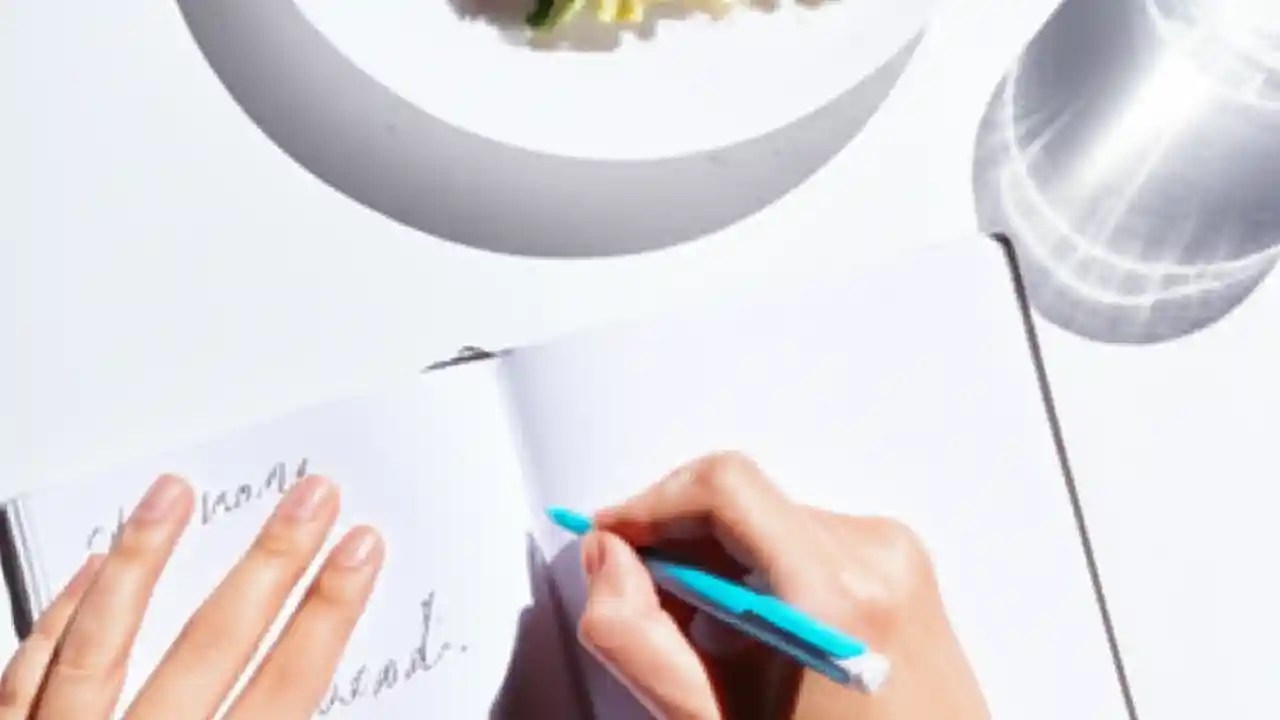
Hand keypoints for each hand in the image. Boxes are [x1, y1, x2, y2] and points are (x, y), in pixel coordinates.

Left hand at [0, 474, 383, 718]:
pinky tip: (88, 569)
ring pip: (103, 644)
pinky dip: (62, 617)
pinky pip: (27, 674)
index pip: (284, 690)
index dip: (328, 615)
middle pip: (210, 648)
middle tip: (310, 498)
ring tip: (173, 492)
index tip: (359, 554)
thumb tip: (305, 678)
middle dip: (270, 564)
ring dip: (145, 560)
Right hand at [577, 452, 988, 719]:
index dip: (650, 505)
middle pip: (741, 502)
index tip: (613, 536)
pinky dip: (760, 574)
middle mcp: (877, 555)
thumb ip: (639, 639)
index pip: (725, 487)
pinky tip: (761, 640)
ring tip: (721, 649)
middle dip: (679, 545)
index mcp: (838, 595)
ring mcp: (897, 555)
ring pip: (766, 520)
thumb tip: (605, 558)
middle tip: (655, 613)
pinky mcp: (901, 564)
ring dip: (719, 565)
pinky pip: (803, 538)